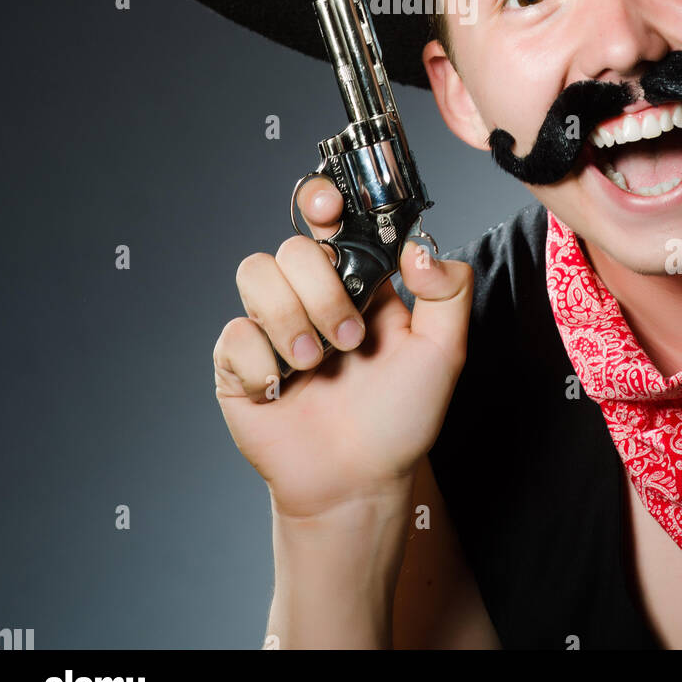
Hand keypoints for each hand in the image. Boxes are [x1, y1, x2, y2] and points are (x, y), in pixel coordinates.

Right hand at [213, 178, 472, 519]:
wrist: (357, 482)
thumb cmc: (401, 418)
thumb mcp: (444, 352)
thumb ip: (448, 291)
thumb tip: (418, 247)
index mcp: (356, 278)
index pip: (329, 215)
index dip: (322, 199)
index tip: (329, 208)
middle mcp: (310, 293)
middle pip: (293, 246)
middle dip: (322, 292)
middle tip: (349, 340)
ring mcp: (271, 324)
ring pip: (255, 273)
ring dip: (291, 321)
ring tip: (316, 365)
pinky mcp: (239, 361)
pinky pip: (234, 334)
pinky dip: (262, 363)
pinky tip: (283, 390)